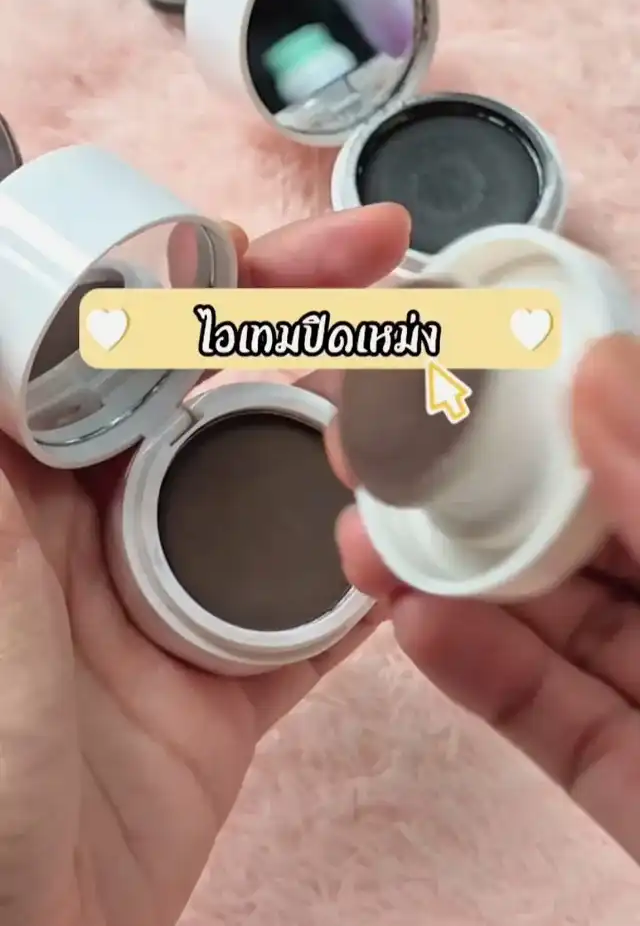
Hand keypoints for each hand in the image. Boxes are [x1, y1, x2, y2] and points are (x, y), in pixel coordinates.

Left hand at [0, 204, 409, 925]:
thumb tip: (6, 288)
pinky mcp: (225, 674)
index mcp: (32, 468)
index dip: (203, 277)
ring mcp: (170, 589)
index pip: (129, 340)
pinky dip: (368, 572)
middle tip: (384, 262)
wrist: (16, 918)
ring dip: (350, 432)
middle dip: (299, 315)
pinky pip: (316, 608)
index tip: (269, 242)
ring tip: (418, 387)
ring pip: (280, 482)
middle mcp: (101, 515)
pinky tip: (417, 528)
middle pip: (217, 387)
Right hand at [331, 334, 639, 862]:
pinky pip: (562, 725)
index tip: (476, 363)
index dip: (566, 399)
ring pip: (567, 628)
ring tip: (369, 540)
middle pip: (599, 534)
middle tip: (389, 451)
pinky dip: (487, 677)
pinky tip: (415, 628)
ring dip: (460, 582)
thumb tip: (598, 372)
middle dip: (484, 490)